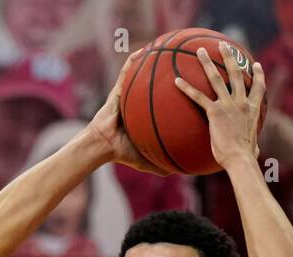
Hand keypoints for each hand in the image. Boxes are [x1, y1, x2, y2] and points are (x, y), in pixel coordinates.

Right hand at [85, 48, 169, 175]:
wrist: (103, 146)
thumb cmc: (121, 153)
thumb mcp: (145, 160)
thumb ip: (160, 165)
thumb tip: (177, 173)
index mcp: (145, 116)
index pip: (162, 103)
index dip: (175, 93)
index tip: (190, 85)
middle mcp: (138, 102)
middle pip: (154, 84)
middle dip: (165, 71)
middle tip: (181, 61)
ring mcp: (127, 95)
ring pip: (140, 74)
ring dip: (150, 60)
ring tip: (163, 47)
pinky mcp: (117, 92)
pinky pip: (126, 73)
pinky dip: (133, 62)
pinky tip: (143, 51)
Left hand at [174, 42, 265, 172]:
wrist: (239, 158)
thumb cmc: (245, 157)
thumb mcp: (253, 146)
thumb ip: (253, 144)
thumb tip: (255, 153)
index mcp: (253, 109)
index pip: (258, 87)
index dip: (259, 74)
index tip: (256, 65)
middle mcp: (242, 102)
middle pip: (236, 74)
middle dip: (229, 57)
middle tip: (223, 45)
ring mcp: (228, 105)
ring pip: (216, 78)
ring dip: (207, 62)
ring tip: (200, 51)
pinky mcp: (214, 112)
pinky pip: (198, 97)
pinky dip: (186, 88)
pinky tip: (176, 81)